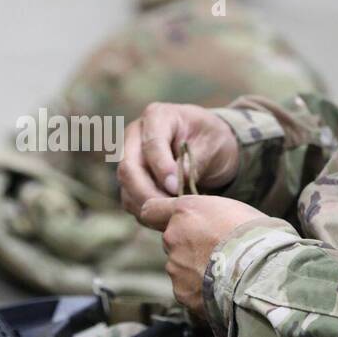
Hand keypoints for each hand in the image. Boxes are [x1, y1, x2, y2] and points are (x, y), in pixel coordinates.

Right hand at [117, 103, 238, 218]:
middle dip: (148, 193)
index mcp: (157, 116)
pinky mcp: (130, 180)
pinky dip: (146, 213)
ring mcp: (129, 157)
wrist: (207, 146)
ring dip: (146, 207)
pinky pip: (130, 200)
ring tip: (172, 219)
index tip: (176, 188)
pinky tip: (166, 220)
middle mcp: (135, 135)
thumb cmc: (211, 138)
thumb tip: (174, 184)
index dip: (161, 168)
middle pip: (129, 168)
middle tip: (170, 210)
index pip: (151, 144)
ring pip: (126, 187)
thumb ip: (193, 160)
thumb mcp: (211, 143)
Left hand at [139, 195, 268, 316]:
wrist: (264, 271)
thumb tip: (210, 225)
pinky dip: (201, 292)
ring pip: (180, 267)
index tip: (175, 223)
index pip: (151, 210)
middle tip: (218, 253)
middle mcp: (173, 236)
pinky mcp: (182, 292)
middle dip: (188, 247)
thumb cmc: (258, 235)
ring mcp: (175, 266)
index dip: (160, 217)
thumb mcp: (234, 210)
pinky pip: (188, 290)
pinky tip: (223, 291)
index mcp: (186, 211)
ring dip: (196, 271)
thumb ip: (210, 216)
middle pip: (172, 241)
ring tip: (226, 275)